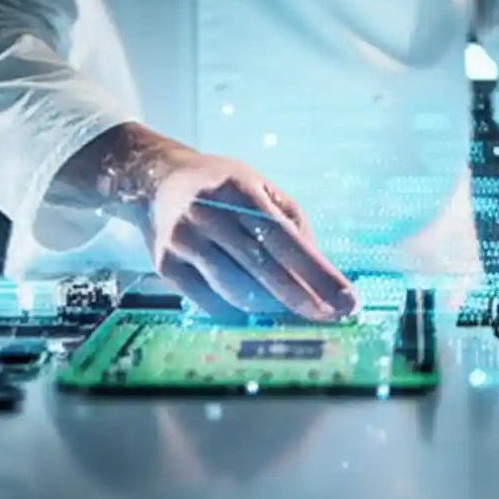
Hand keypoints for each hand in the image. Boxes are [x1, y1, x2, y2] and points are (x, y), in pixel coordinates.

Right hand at [80, 124, 356, 321]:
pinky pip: (209, 301)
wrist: (153, 180)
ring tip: (296, 314)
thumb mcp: (259, 187)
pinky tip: (257, 313)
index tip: (345, 299)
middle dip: (302, 299)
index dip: (318, 273)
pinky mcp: (165, 264)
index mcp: (238, 189)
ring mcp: (183, 240)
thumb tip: (318, 271)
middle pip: (263, 268)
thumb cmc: (220, 186)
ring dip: (271, 308)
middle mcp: (207, 213)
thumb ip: (292, 222)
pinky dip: (237, 312)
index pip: (285, 238)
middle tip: (331, 318)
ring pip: (235, 289)